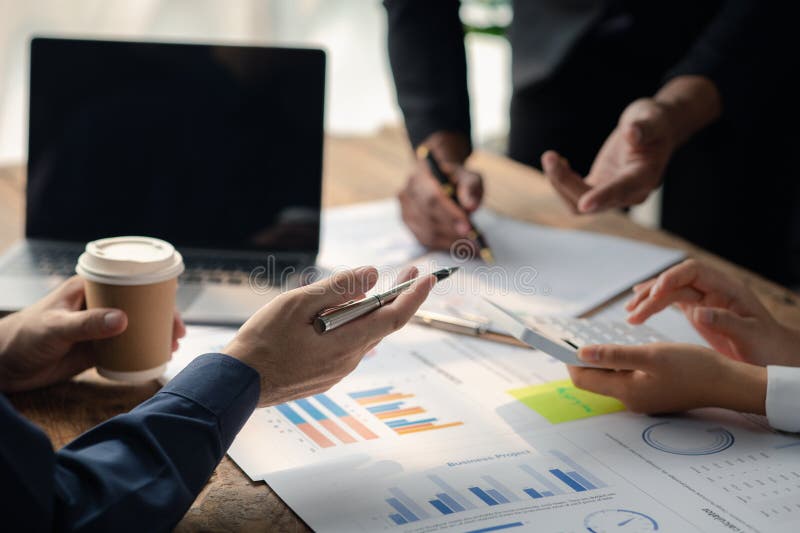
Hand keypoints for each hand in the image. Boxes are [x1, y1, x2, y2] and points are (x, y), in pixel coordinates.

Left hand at [0, 276, 185, 392]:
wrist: (4, 366)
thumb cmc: (22, 337)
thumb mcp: (56, 327)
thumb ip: (88, 324)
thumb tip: (125, 320)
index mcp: (90, 288)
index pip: (130, 283)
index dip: (156, 293)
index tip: (172, 309)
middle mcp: (98, 305)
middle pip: (140, 306)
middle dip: (163, 317)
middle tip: (178, 333)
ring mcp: (98, 327)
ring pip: (136, 327)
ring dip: (156, 335)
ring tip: (172, 347)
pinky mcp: (96, 349)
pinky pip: (126, 348)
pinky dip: (143, 352)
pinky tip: (155, 359)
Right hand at [224, 266, 433, 406]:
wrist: (238, 384)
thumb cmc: (263, 342)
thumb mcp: (297, 304)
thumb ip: (338, 289)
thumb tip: (372, 275)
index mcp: (346, 343)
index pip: (395, 317)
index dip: (415, 295)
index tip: (428, 276)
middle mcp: (348, 360)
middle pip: (383, 324)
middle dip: (398, 296)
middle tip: (408, 271)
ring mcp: (337, 370)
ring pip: (364, 333)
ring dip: (369, 310)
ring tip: (358, 288)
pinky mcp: (325, 375)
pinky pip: (348, 345)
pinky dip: (351, 324)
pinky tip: (334, 314)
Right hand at [398, 132, 482, 249]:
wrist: (440, 179)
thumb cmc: (456, 178)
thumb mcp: (468, 176)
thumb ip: (470, 188)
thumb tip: (471, 207)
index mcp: (421, 175)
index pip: (433, 198)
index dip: (450, 215)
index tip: (468, 228)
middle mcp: (407, 192)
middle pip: (428, 217)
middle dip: (453, 232)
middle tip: (475, 242)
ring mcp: (405, 210)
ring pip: (426, 233)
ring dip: (450, 242)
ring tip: (471, 247)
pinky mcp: (409, 224)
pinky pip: (425, 240)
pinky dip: (443, 245)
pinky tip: (459, 246)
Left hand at [543, 76, 720, 213]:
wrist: (654, 132)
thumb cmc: (654, 123)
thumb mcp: (652, 118)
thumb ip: (644, 127)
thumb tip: (631, 133)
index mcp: (645, 177)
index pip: (622, 190)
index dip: (603, 197)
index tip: (585, 204)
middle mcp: (630, 194)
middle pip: (591, 201)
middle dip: (566, 182)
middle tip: (549, 156)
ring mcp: (613, 196)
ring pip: (577, 204)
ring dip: (559, 184)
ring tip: (550, 157)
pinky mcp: (599, 190)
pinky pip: (574, 197)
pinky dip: (561, 182)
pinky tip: (558, 162)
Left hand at [568, 343, 766, 414]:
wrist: (727, 382)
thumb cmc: (693, 367)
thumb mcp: (651, 355)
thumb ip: (614, 355)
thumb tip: (581, 353)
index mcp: (626, 391)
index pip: (582, 379)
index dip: (570, 360)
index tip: (563, 340)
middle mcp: (630, 398)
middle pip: (594, 379)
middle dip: (585, 358)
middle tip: (581, 334)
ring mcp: (641, 397)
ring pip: (610, 376)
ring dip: (603, 359)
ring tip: (601, 337)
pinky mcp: (652, 391)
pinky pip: (626, 376)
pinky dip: (620, 362)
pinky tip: (626, 346)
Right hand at [625, 259, 799, 366]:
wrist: (775, 358)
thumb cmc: (769, 347)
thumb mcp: (751, 336)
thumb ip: (727, 322)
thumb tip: (698, 311)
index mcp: (727, 289)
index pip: (693, 271)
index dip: (672, 277)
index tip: (656, 293)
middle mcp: (713, 289)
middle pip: (675, 281)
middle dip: (652, 294)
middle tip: (634, 314)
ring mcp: (704, 299)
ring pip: (669, 291)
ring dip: (648, 299)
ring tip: (629, 312)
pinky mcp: (697, 311)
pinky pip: (671, 301)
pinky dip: (653, 304)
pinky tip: (638, 306)